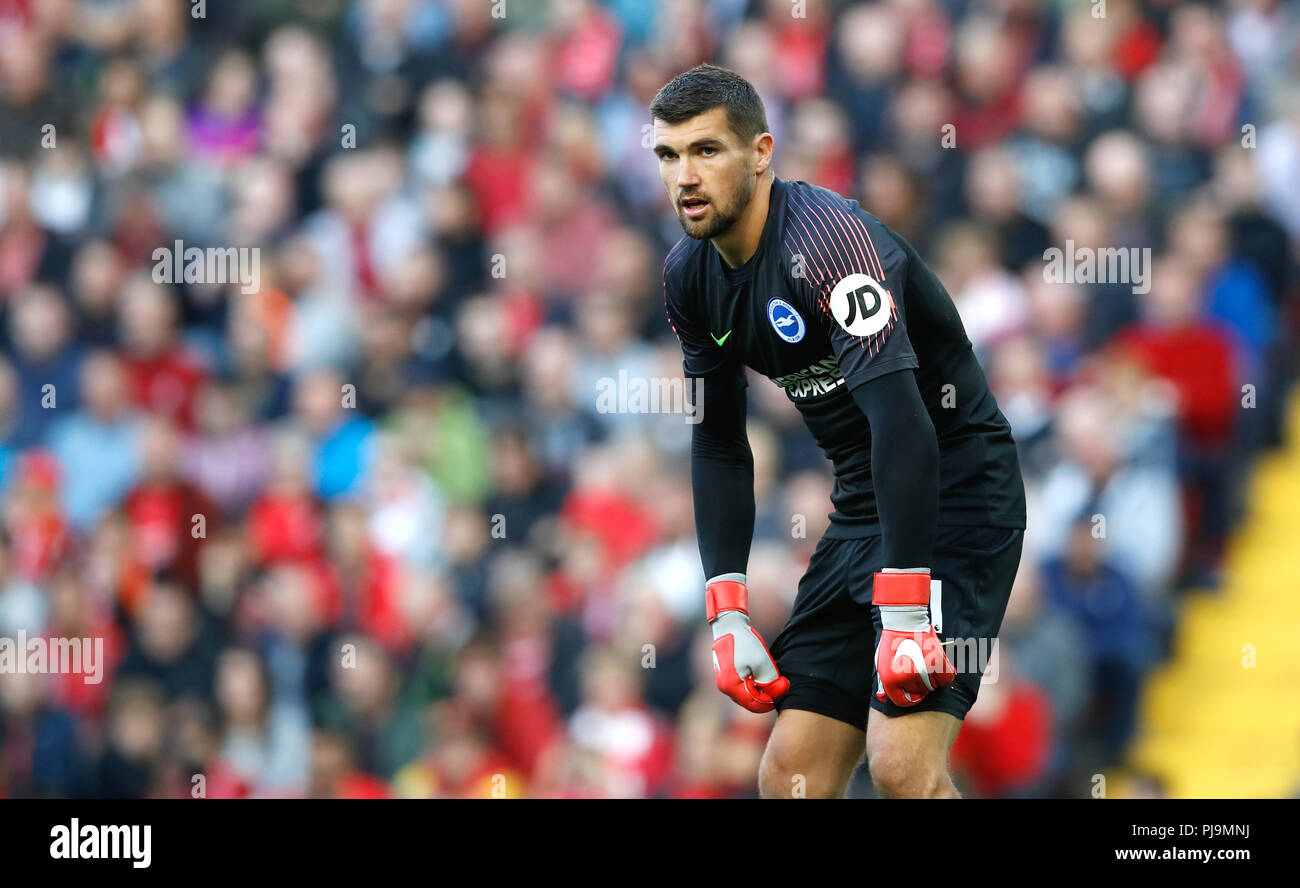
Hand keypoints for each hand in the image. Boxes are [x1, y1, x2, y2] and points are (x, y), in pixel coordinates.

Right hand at [706, 578, 788, 712]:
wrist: (730, 625)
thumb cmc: (745, 642)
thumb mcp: (762, 662)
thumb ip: (770, 682)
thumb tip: (778, 693)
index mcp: (730, 686)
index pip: (754, 705)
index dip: (770, 701)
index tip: (782, 689)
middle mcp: (724, 687)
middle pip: (750, 700)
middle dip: (765, 694)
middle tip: (778, 682)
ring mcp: (723, 681)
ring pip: (746, 693)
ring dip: (759, 687)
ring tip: (769, 673)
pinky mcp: (726, 674)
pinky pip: (742, 685)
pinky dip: (753, 681)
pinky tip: (760, 670)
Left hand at [873, 569, 954, 706]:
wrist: (903, 621)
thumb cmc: (892, 643)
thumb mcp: (882, 664)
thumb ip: (885, 683)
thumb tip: (881, 699)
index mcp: (890, 681)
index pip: (903, 702)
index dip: (909, 697)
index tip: (912, 690)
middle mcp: (906, 678)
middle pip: (920, 694)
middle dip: (920, 685)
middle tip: (917, 668)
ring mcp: (922, 670)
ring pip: (933, 687)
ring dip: (932, 678)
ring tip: (924, 663)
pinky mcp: (936, 661)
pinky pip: (946, 678)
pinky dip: (944, 673)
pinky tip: (937, 663)